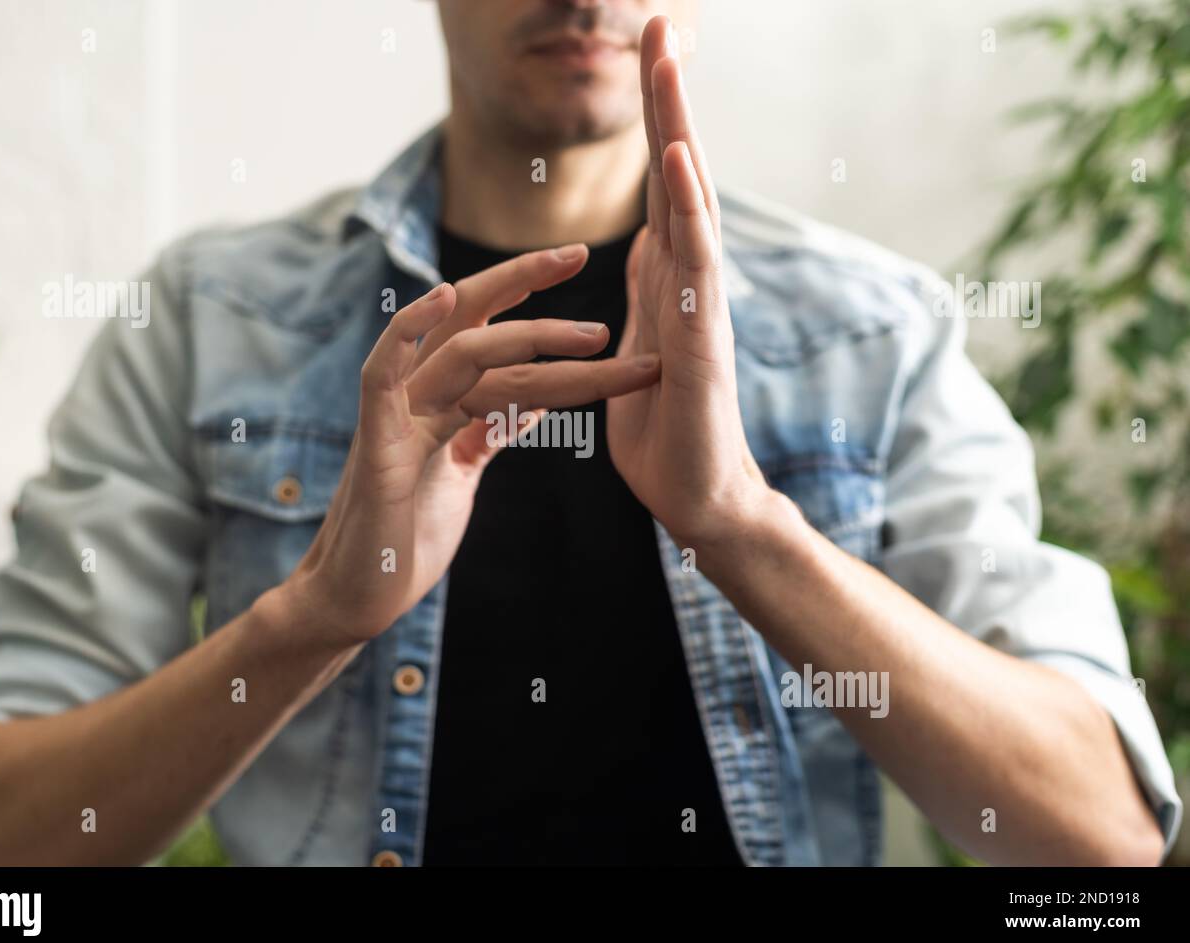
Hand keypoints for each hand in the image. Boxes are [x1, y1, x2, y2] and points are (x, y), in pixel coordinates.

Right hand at [271, 247, 660, 648]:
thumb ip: (485, 434)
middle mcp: (420, 396)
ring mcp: (397, 416)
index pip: (494, 336)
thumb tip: (527, 407)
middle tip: (585, 252)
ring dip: (530, 336)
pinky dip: (408, 331)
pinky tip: (443, 299)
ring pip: (461, 351)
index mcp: (444, 401)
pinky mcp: (377, 444)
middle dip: (528, 280)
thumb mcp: (461, 474)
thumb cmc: (406, 536)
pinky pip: (383, 373)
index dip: (539, 305)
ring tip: (593, 335)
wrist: (359, 597)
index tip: (588, 276)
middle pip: (476, 319)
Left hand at [607, 16, 772, 548]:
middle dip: (667, 101)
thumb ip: (646, 292)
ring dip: (678, 130)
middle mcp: (690, 279)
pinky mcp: (701, 340)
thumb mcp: (638, 344)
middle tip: (661, 26)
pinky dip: (688, 208)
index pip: (659, 186)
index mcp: (667, 278)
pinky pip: (694, 264)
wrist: (694, 498)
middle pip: (678, 175)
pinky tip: (678, 159)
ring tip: (669, 62)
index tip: (645, 57)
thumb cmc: (664, 429)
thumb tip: (644, 244)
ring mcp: (701, 305)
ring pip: (690, 202)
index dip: (653, 124)